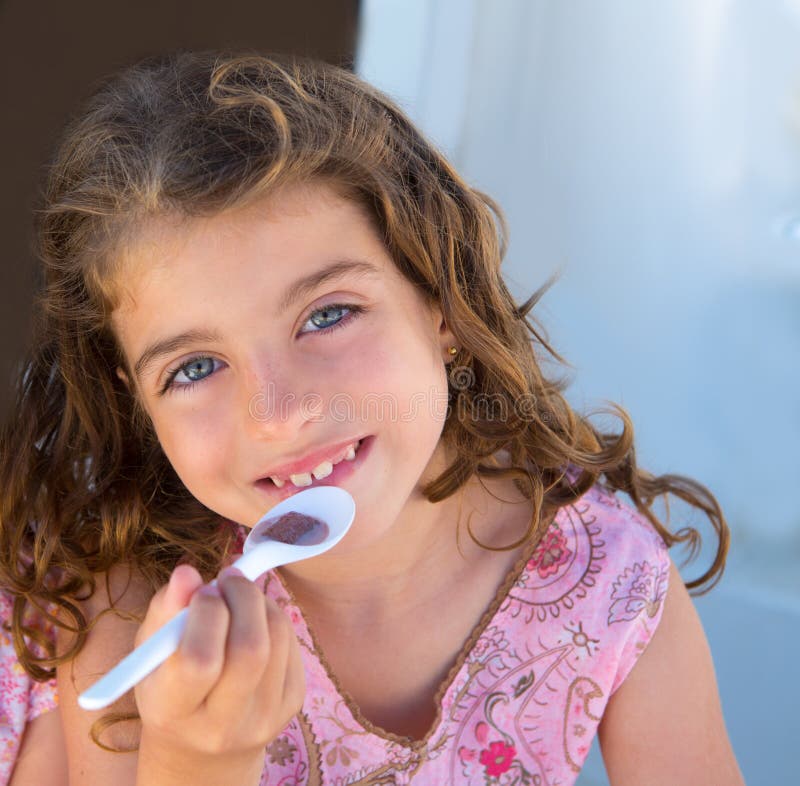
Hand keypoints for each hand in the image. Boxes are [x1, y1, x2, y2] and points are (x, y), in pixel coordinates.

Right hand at [133, 564, 304, 784]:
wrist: (204, 742)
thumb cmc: (169, 684)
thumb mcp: (152, 651)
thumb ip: (166, 609)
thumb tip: (187, 572)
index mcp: (175, 713)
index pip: (198, 662)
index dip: (205, 614)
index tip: (202, 591)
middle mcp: (223, 724)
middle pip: (250, 649)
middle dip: (242, 597)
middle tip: (228, 579)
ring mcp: (264, 717)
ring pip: (277, 637)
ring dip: (260, 601)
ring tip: (238, 595)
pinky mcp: (293, 702)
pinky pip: (291, 642)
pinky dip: (273, 616)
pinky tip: (254, 619)